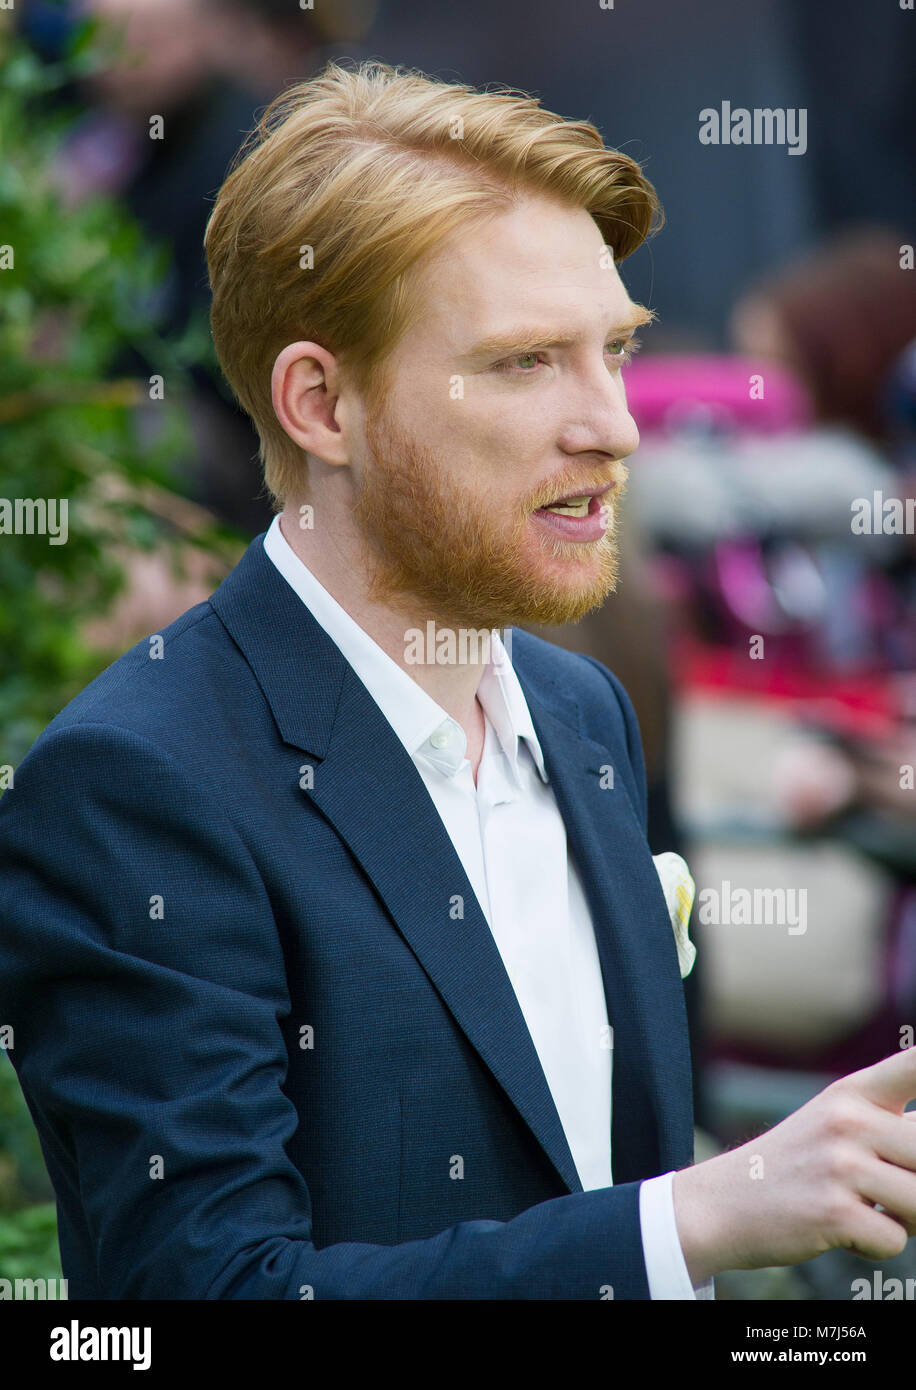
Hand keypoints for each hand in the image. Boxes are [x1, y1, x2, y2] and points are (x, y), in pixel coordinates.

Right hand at [673, 1045, 915, 1282]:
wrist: (723, 1203)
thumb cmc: (796, 1166)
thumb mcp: (835, 1125)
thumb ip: (890, 1125)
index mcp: (852, 1093)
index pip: (914, 1065)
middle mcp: (847, 1120)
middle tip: (890, 1189)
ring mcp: (839, 1165)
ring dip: (904, 1219)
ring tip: (868, 1208)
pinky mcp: (834, 1212)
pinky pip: (896, 1240)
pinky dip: (877, 1245)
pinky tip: (843, 1229)